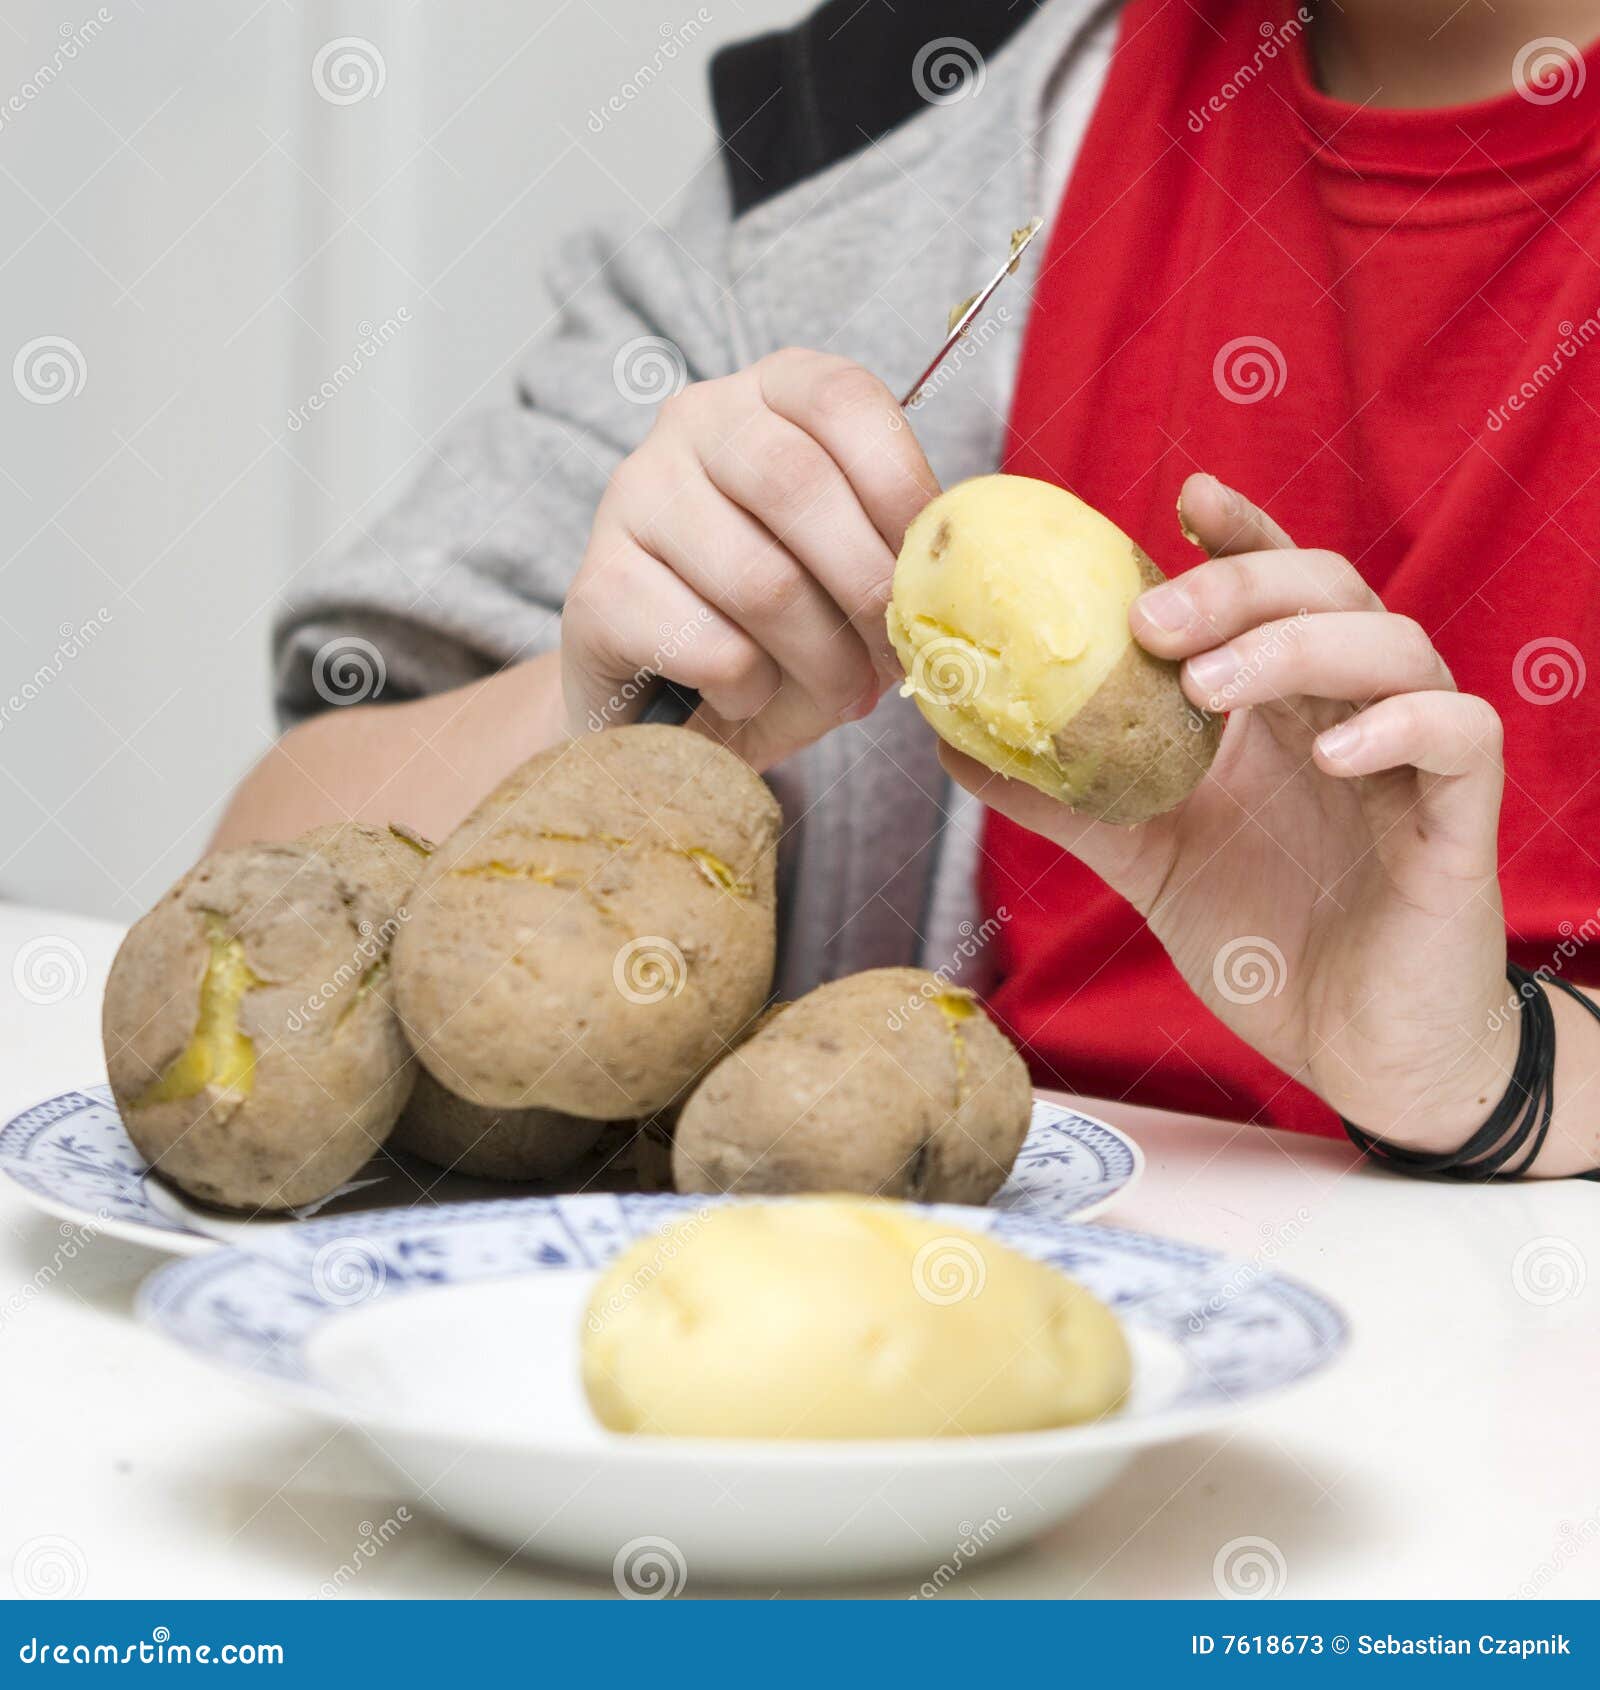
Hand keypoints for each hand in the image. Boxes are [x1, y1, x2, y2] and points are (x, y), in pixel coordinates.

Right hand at [562, 349, 938, 769]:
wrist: (665, 704)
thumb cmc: (778, 627)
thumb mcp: (848, 572)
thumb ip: (892, 550)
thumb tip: (947, 568)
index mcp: (769, 395)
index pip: (843, 400)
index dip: (902, 489)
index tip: (927, 572)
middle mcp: (692, 423)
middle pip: (798, 485)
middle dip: (866, 588)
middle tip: (893, 655)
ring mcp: (632, 497)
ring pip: (759, 579)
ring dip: (821, 659)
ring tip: (841, 693)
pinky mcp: (594, 588)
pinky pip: (708, 644)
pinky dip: (750, 689)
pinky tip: (744, 694)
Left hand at [945, 473, 1513, 1147]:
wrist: (1359, 1056)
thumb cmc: (1269, 940)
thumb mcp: (1148, 858)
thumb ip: (1064, 799)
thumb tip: (952, 742)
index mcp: (1283, 710)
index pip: (1276, 588)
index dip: (1242, 534)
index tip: (1184, 498)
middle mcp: (1352, 713)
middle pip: (1328, 591)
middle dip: (1241, 585)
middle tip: (1153, 621)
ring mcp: (1412, 763)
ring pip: (1395, 646)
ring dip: (1298, 648)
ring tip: (1211, 687)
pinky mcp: (1458, 824)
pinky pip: (1460, 737)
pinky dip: (1396, 725)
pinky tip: (1327, 751)